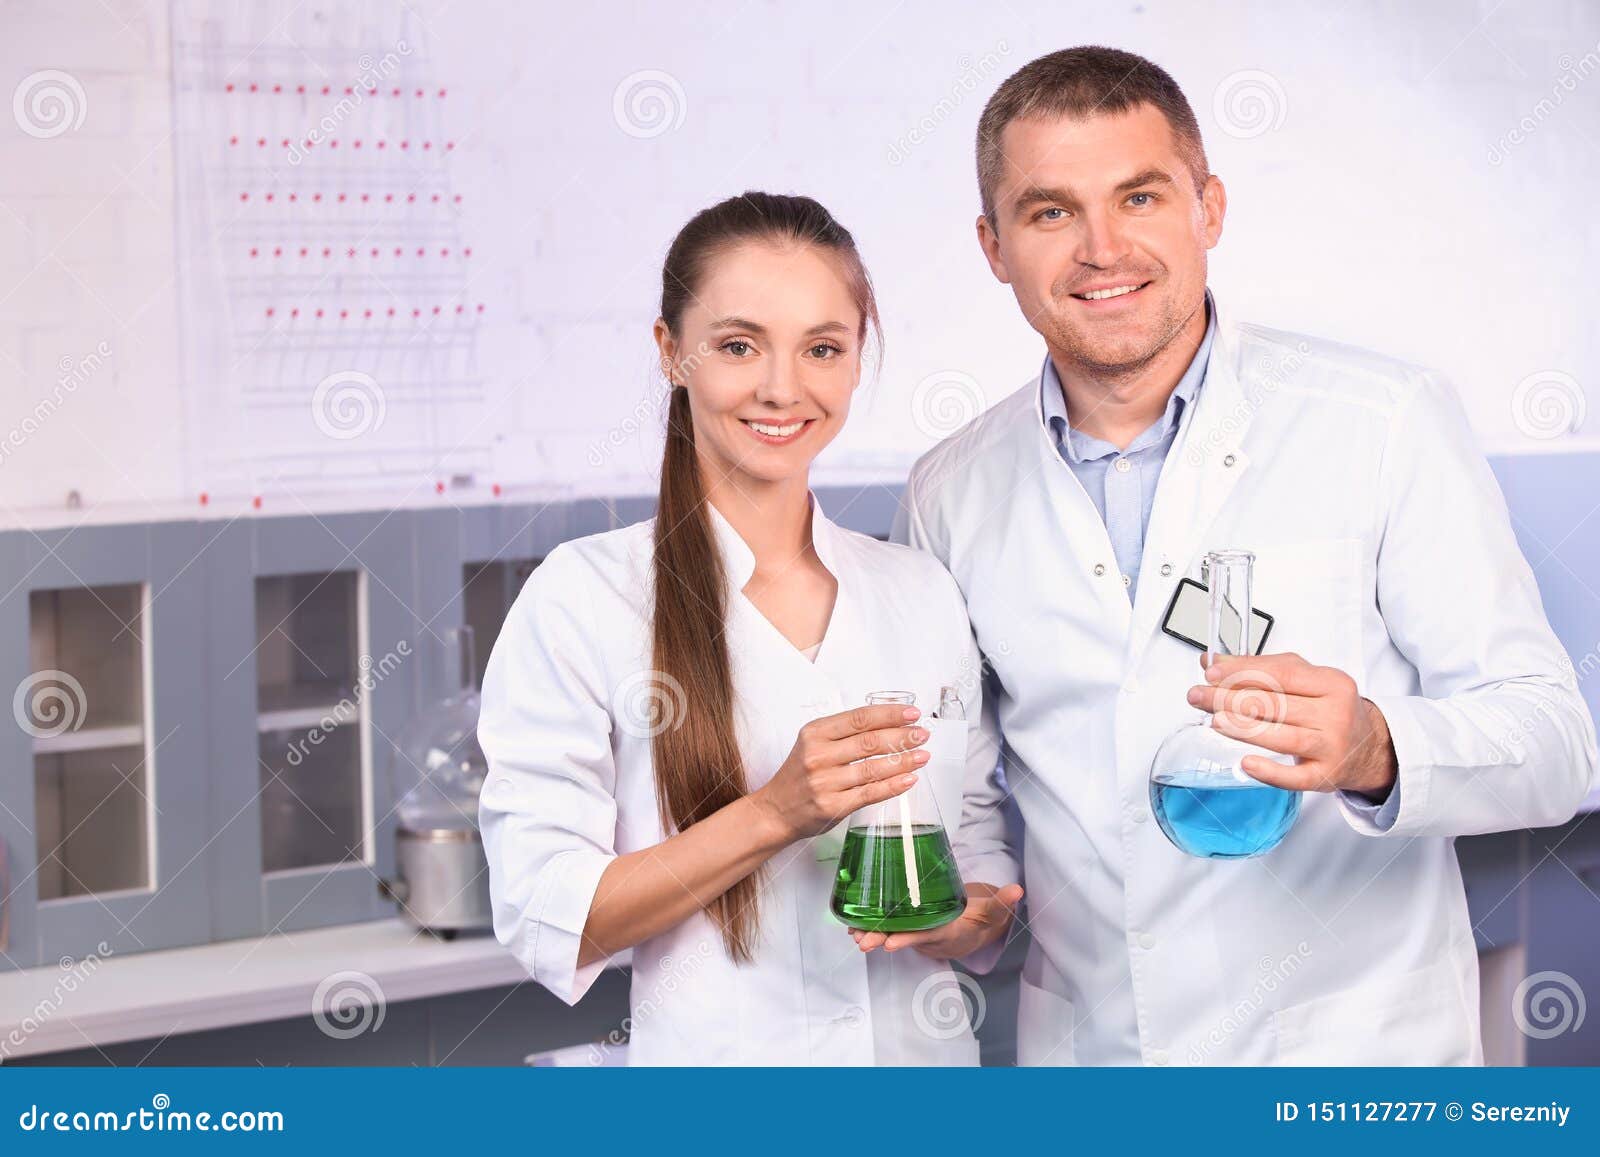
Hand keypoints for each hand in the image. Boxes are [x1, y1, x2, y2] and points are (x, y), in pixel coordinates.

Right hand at [748, 703, 928, 844]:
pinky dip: (893, 785)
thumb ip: (843, 733)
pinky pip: (870, 793)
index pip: (859, 718)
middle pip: (869, 741)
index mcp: (814, 734)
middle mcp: (818, 756)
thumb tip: (888, 724)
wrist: (776, 810)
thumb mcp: (812, 744)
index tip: (911, 714)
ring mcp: (825, 782)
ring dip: (903, 760)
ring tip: (923, 755)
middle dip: (902, 736)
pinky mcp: (833, 806)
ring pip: (873, 768)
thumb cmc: (799, 775)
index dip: (889, 714)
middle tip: (922, 734)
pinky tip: (909, 778)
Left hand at [848, 882, 1024, 958]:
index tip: (891, 943)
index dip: (909, 939)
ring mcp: (916, 930)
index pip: (926, 935)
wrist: (971, 931)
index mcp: (947, 931)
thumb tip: (1017, 890)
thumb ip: (1001, 902)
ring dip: (871, 934)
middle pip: (902, 937)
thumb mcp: (991, 912)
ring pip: (891, 933)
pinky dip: (871, 925)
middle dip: (882, 939)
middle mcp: (927, 934)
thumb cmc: (979, 919)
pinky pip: (888, 926)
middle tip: (862, 942)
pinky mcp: (908, 924)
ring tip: (852, 935)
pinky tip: (852, 925)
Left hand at [1187, 652, 1397, 796]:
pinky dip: (1270, 772)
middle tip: (1198, 696)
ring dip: (1245, 730)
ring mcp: (1332, 747)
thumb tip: (1214, 662)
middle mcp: (1336, 714)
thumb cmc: (1329, 708)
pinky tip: (1246, 763)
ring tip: (1215, 720)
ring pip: (1284, 738)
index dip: (1244, 672)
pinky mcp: (1326, 776)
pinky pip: (1295, 778)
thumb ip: (1261, 668)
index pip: (1282, 674)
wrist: (1368, 745)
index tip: (1211, 672)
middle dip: (1231, 698)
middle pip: (1277, 705)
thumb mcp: (1306, 680)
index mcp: (1332, 683)